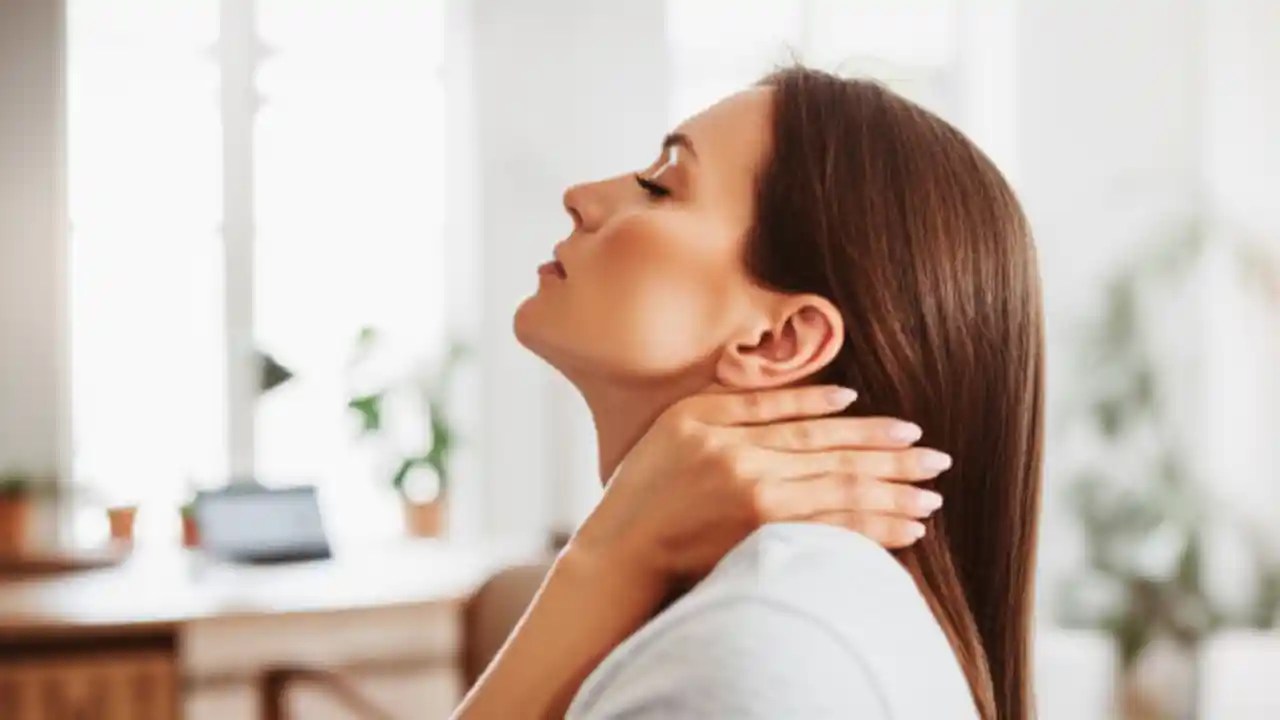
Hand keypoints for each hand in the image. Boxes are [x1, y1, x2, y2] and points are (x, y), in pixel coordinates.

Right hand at [570, 385, 952, 587]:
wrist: (621, 549)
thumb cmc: (648, 480)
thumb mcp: (686, 419)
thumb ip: (752, 402)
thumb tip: (834, 394)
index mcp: (734, 436)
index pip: (815, 430)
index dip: (866, 430)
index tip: (909, 429)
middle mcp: (751, 473)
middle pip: (837, 464)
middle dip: (894, 464)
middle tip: (940, 463)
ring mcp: (758, 514)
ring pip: (841, 500)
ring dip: (892, 500)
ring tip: (932, 500)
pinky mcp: (760, 547)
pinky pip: (828, 537)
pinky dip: (870, 533)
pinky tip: (904, 531)